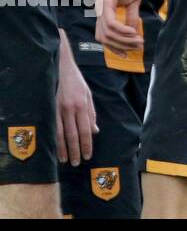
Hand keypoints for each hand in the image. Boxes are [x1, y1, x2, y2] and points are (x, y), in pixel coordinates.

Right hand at [56, 33, 96, 165]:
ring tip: (66, 160)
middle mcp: (70, 108)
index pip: (86, 130)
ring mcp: (57, 109)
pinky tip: (54, 149)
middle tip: (77, 163)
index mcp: (82, 105)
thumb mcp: (88, 95)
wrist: (60, 67)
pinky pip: (50, 128)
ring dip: (63, 149)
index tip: (88, 155)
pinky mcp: (48, 108)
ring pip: (60, 134)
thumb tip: (95, 131)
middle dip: (76, 150)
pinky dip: (52, 140)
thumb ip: (91, 113)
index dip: (87, 144)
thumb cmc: (76, 82)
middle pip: (73, 134)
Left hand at [95, 0, 145, 56]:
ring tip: (139, 40)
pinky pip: (110, 22)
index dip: (115, 47)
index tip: (128, 53)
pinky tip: (133, 32)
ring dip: (124, 40)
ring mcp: (102, 7)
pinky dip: (121, 30)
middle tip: (138, 46)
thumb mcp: (133, 1)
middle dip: (121, 46)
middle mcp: (100, 11)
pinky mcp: (106, 1)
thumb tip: (133, 32)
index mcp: (105, 11)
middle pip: (103, 38)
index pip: (104, 36)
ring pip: (107, 33)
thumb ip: (131, 16)